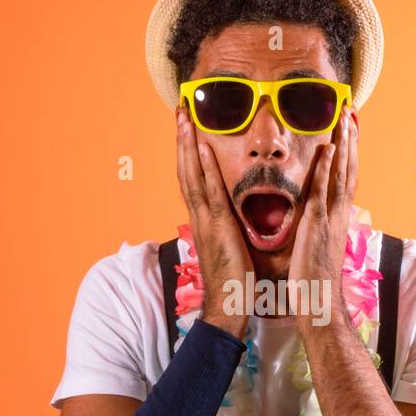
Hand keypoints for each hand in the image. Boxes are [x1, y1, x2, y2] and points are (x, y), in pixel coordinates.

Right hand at [176, 105, 252, 338]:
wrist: (229, 306)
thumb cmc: (234, 280)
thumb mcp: (232, 245)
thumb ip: (229, 226)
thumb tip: (234, 214)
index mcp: (203, 219)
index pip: (192, 178)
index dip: (188, 151)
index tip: (187, 127)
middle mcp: (199, 215)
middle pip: (185, 169)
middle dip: (182, 138)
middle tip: (180, 110)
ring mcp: (205, 220)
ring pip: (191, 174)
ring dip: (186, 144)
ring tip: (184, 117)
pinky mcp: (217, 226)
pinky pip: (208, 191)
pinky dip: (202, 168)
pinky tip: (200, 146)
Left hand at [289, 109, 357, 334]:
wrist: (319, 303)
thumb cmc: (314, 279)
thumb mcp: (317, 245)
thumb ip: (318, 226)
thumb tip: (316, 215)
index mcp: (337, 217)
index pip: (346, 177)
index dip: (349, 152)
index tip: (350, 129)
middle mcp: (339, 212)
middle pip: (349, 167)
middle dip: (351, 138)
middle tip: (351, 111)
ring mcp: (330, 216)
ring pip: (341, 172)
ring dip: (344, 143)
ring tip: (345, 117)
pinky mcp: (317, 223)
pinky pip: (323, 189)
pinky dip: (327, 167)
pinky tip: (329, 147)